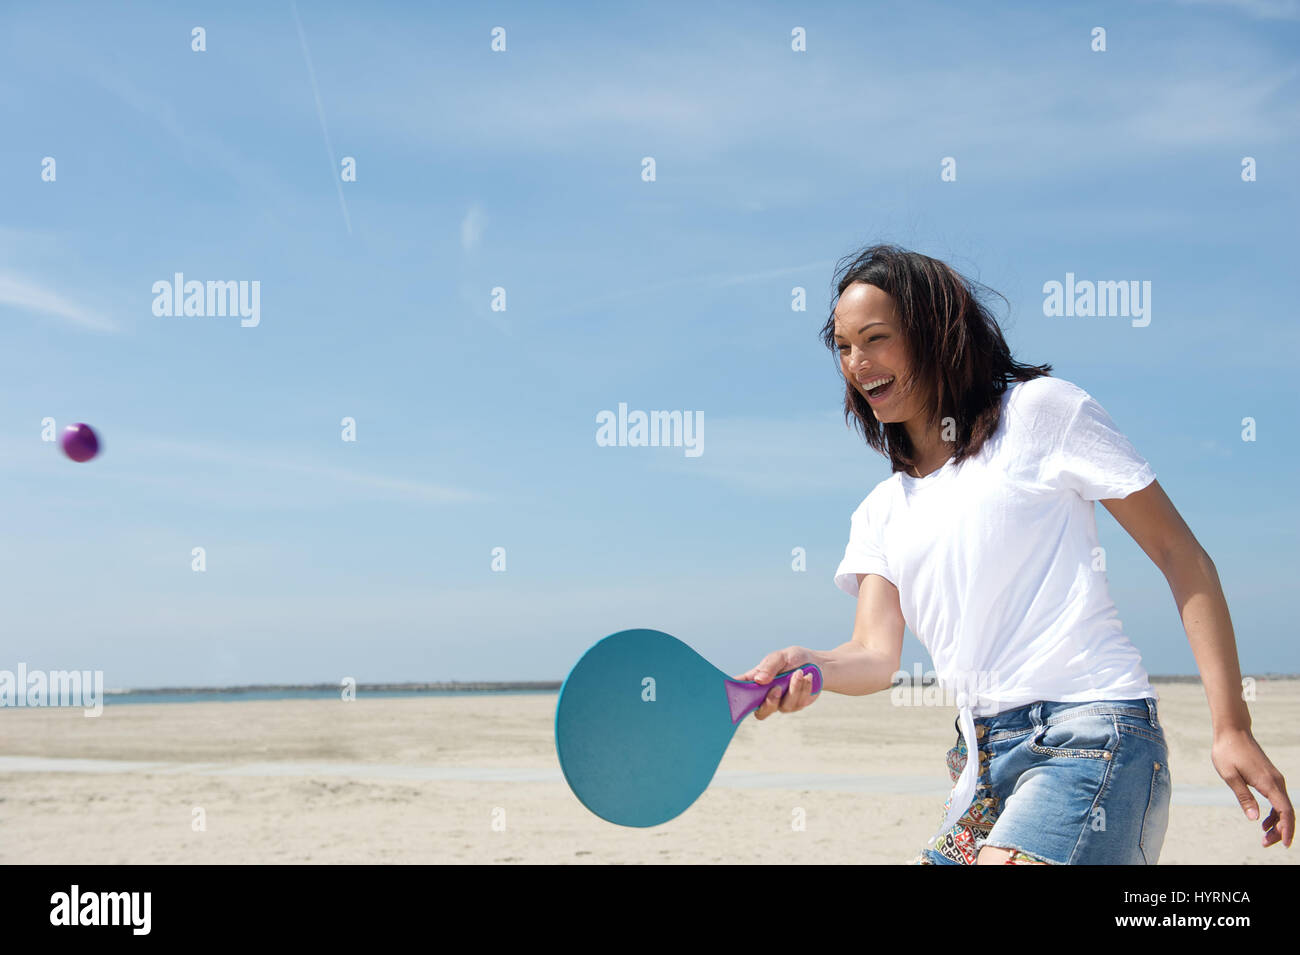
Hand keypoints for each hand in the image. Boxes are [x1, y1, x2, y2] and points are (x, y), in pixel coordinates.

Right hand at [734, 647, 818, 720]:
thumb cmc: (793, 658)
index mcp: (756, 681)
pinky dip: (803, 688)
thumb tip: (759, 680)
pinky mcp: (796, 705)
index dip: (733, 697)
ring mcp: (781, 703)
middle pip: (760, 712)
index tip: (731, 697)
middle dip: (769, 702)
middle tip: (777, 688)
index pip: (739, 691)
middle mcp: (766, 695)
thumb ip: (769, 667)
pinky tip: (807, 677)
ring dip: (793, 689)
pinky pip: (798, 703)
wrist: (816, 664)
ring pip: (783, 707)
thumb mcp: (780, 657)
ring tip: (799, 673)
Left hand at [1211, 727, 1293, 847]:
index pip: (1285, 811)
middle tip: (1266, 843)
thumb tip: (1254, 818)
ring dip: (1278, 823)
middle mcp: (1277, 782)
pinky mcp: (1270, 777)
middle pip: (1287, 812)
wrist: (1233, 731)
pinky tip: (1264, 821)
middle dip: (1281, 830)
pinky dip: (1275, 813)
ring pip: (1284, 807)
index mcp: (1268, 783)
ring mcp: (1275, 779)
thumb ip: (1243, 797)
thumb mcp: (1230, 776)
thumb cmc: (1227, 752)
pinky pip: (1278, 799)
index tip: (1283, 844)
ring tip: (1265, 837)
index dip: (1286, 829)